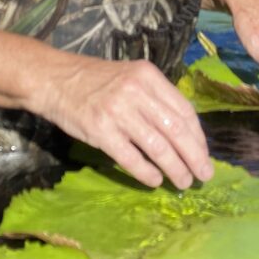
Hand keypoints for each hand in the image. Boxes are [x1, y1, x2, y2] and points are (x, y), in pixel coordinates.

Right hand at [28, 54, 212, 189]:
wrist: (54, 79)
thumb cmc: (95, 81)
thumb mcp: (131, 77)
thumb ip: (155, 99)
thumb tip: (184, 134)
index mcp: (149, 76)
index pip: (184, 110)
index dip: (198, 137)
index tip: (204, 154)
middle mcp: (136, 92)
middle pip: (176, 130)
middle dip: (195, 156)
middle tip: (204, 175)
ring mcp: (118, 111)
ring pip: (158, 147)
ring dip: (175, 168)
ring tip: (184, 181)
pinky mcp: (101, 131)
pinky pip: (131, 158)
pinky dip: (147, 173)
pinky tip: (155, 181)